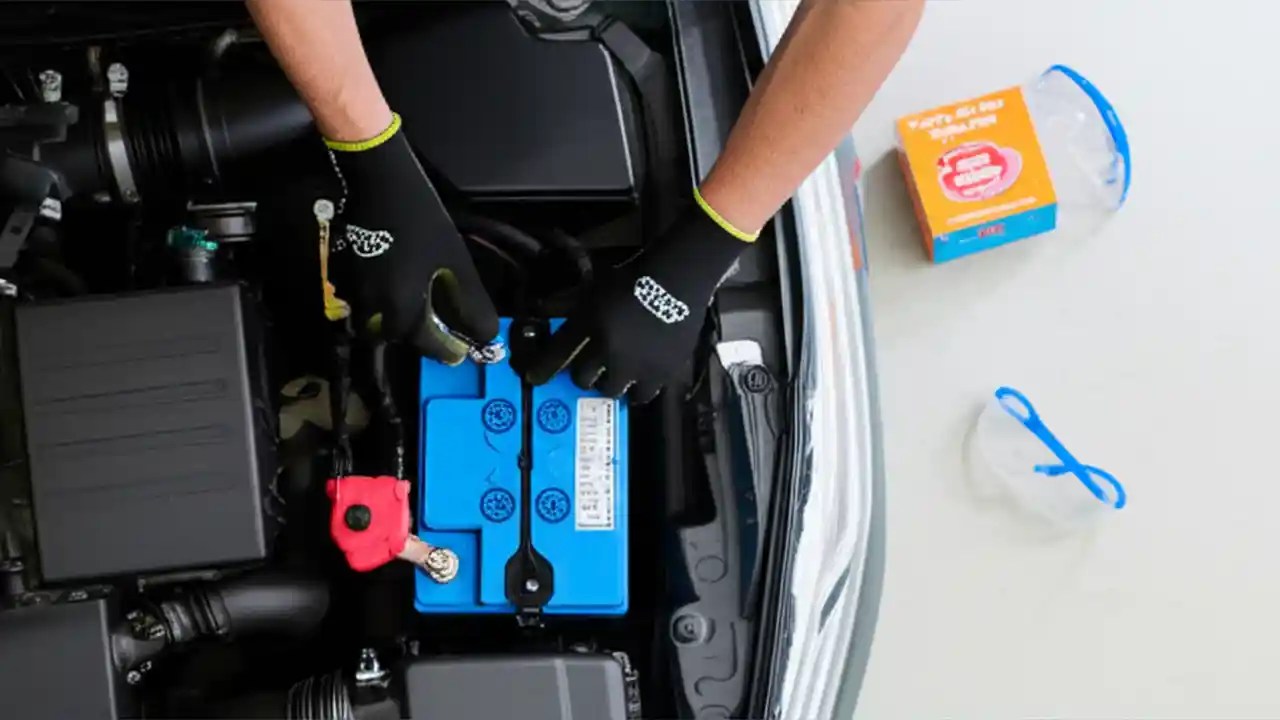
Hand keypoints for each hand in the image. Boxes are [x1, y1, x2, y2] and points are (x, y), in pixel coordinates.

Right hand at [327, 113, 496, 363]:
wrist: (380, 183)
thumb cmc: (422, 222)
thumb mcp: (456, 264)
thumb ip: (469, 305)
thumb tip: (485, 334)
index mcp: (400, 310)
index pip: (426, 346)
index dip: (448, 351)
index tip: (460, 354)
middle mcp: (371, 307)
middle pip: (395, 336)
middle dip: (415, 335)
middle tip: (436, 326)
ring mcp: (354, 290)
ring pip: (373, 319)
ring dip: (393, 318)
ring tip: (416, 304)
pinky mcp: (345, 271)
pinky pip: (361, 298)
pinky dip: (378, 298)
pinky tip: (394, 281)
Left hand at [522, 197, 754, 401]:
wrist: (677, 278)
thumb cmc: (634, 277)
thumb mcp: (594, 286)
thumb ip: (566, 301)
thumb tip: (539, 308)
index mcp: (589, 324)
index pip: (558, 353)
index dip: (543, 369)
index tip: (534, 379)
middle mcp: (608, 350)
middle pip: (583, 378)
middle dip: (584, 375)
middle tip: (591, 370)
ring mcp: (635, 365)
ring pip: (613, 390)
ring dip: (610, 384)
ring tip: (617, 377)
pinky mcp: (661, 373)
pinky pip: (644, 394)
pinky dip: (639, 389)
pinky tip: (640, 381)